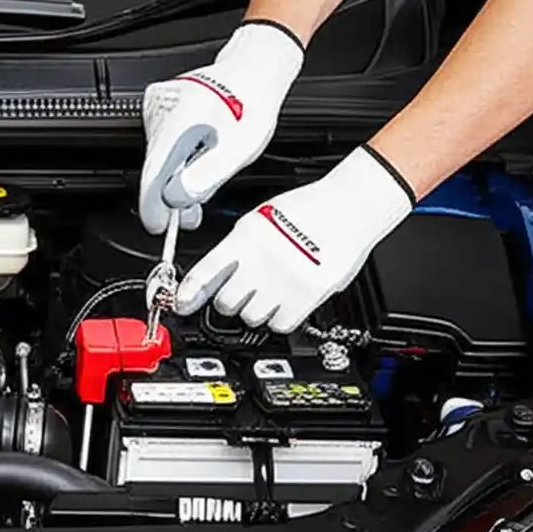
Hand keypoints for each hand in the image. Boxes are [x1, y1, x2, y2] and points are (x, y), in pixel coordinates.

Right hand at [139, 21, 304, 234]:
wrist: (254, 66)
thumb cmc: (252, 102)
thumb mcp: (238, 149)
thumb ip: (205, 177)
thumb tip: (177, 199)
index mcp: (181, 121)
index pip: (154, 174)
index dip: (154, 206)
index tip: (158, 226)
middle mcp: (162, 111)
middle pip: (156, 166)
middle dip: (170, 194)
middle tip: (188, 216)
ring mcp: (157, 105)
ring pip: (159, 154)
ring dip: (174, 175)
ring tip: (197, 186)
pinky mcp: (159, 103)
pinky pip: (162, 139)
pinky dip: (175, 154)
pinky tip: (194, 157)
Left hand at [174, 147, 416, 332]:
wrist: (351, 207)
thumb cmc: (309, 209)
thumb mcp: (261, 219)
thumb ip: (237, 248)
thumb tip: (214, 276)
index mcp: (245, 237)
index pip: (206, 272)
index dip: (188, 293)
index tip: (181, 305)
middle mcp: (261, 261)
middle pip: (225, 302)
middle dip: (229, 301)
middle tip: (242, 293)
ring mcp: (284, 280)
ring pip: (251, 317)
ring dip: (256, 311)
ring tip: (270, 293)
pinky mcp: (307, 296)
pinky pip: (280, 324)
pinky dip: (280, 319)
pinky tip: (286, 303)